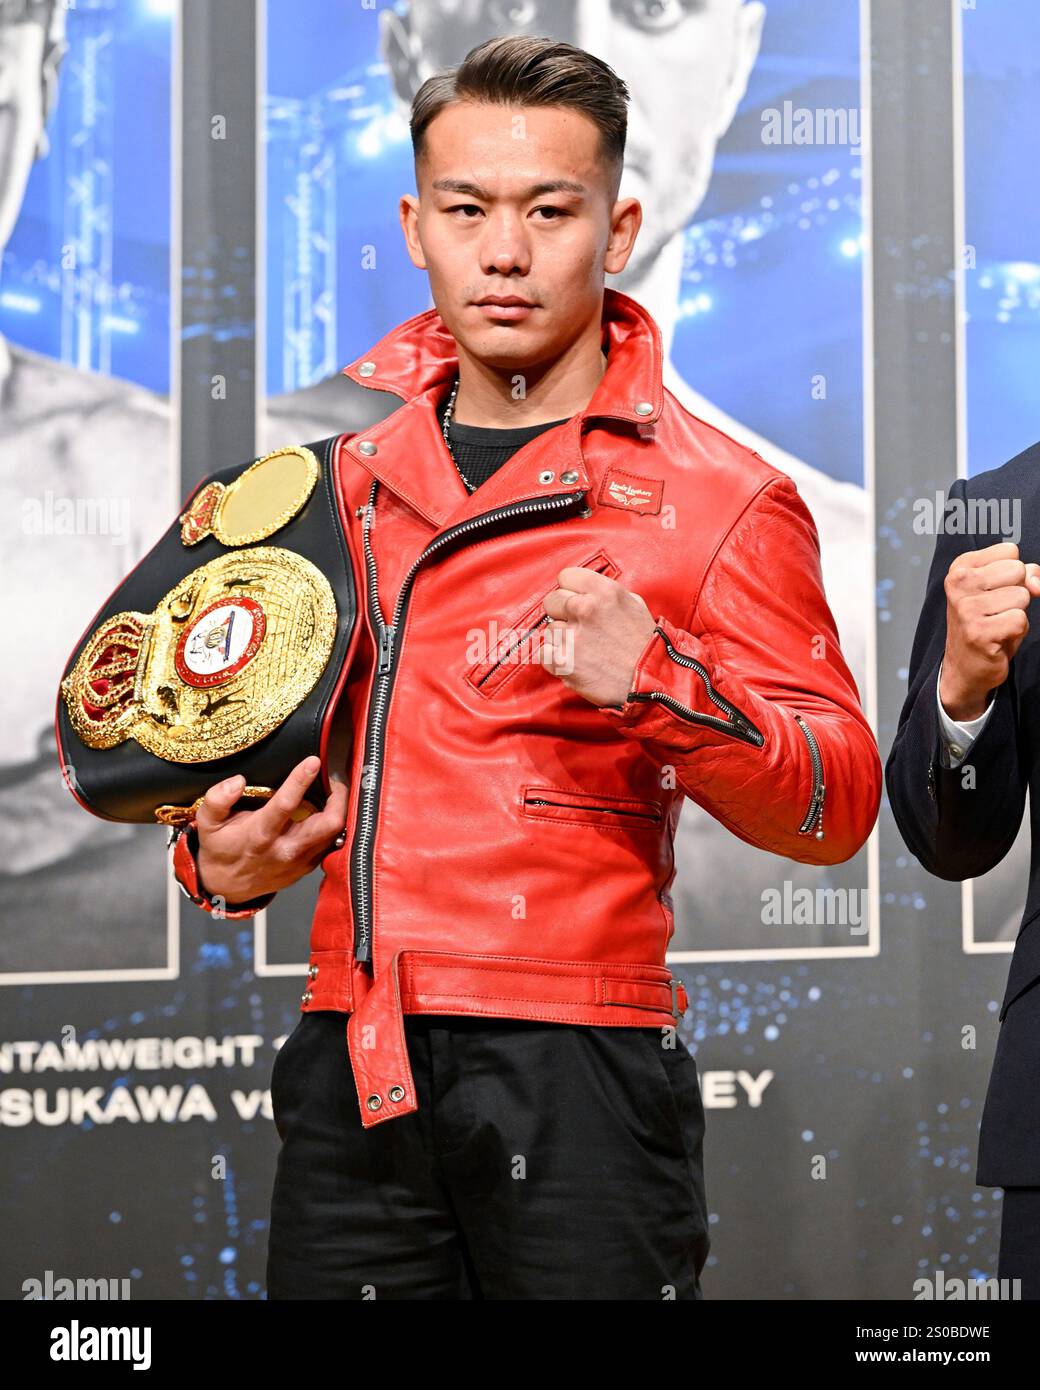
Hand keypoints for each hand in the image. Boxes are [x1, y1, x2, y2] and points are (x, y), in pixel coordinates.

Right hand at [194, 756, 347, 902]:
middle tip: (336, 777)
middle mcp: (286, 849)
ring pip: (336, 833)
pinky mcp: (309, 866)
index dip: (301, 780)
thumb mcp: (207, 824)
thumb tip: (237, 781)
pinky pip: (332, 843)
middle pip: (329, 824)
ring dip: (340, 809)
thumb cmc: (221, 848)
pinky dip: (334, 824)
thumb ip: (217, 800)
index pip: (286, 805)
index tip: (314, 761)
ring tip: (334, 790)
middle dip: (339, 797)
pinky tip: (327, 810)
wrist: (228, 886)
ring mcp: (301, 860)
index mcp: (260, 835)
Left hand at [540, 566, 656, 706]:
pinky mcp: (563, 661)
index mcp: (603, 591)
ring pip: (550, 629)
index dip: (571, 590)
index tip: (577, 600)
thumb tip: (585, 589)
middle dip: (562, 613)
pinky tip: (575, 662)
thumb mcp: (633, 604)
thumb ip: (606, 593)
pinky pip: (544, 653)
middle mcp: (584, 609)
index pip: (565, 576)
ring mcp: (571, 636)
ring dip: (562, 639)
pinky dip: (555, 660)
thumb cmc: (645, 644)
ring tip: (584, 650)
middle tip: (580, 628)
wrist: (652, 681)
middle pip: (552, 601)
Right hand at [940, 541, 1039, 720]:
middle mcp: (959, 584)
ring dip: (1016, 613)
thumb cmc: (985, 624)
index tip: (994, 591)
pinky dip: (1016, 631)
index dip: (1012, 574)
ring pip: (1022, 596)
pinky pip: (1020, 620)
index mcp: (960, 568)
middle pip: (1017, 570)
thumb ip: (1024, 574)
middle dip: (1016, 592)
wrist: (965, 666)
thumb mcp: (1001, 589)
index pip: (1009, 551)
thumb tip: (1036, 582)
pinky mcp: (979, 632)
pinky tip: (998, 637)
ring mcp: (967, 608)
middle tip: (996, 610)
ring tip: (996, 624)